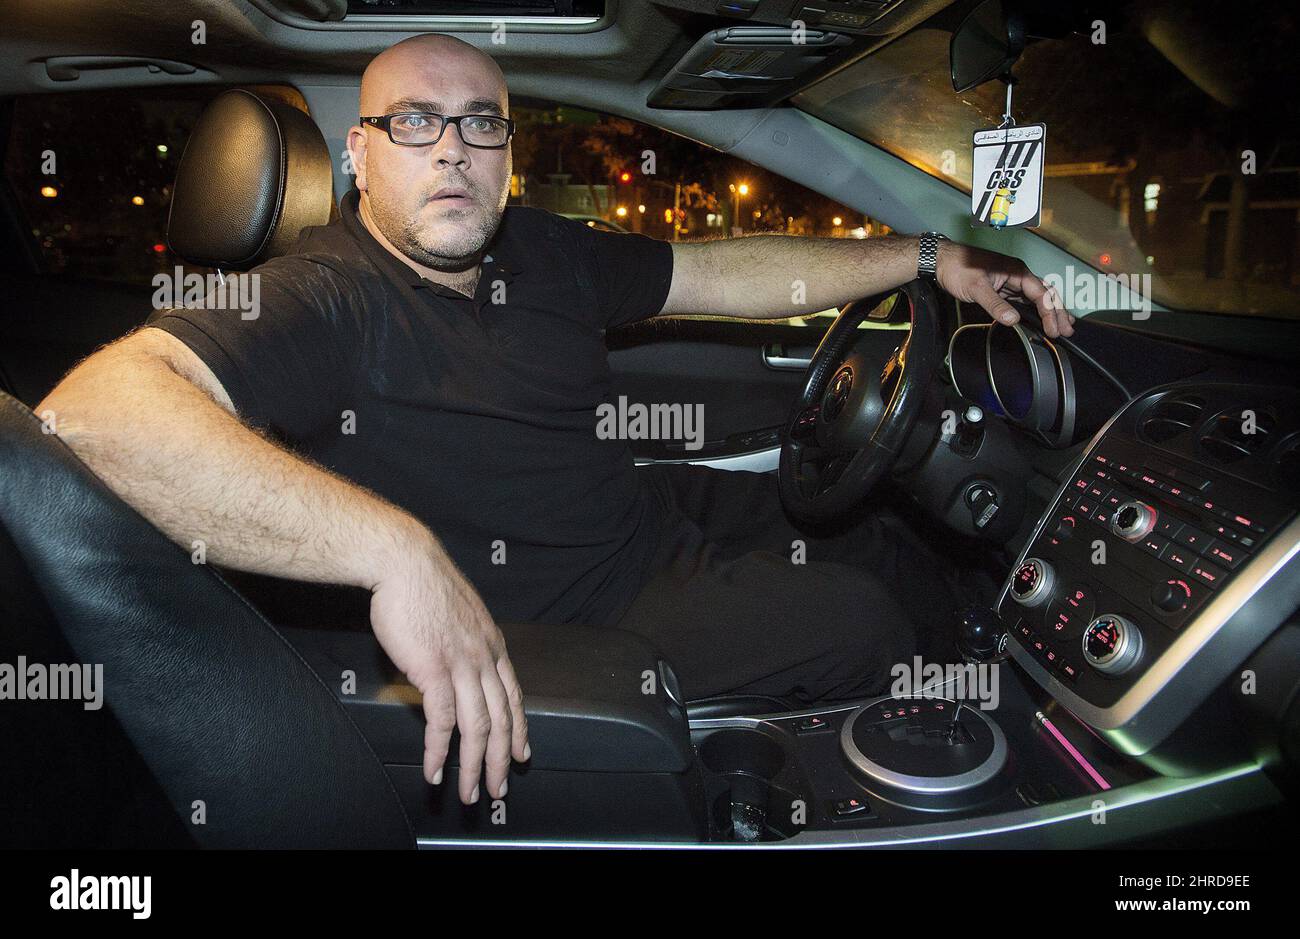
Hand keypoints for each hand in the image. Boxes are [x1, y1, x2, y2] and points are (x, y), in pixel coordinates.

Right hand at [369, 537, 528, 804]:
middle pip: (501, 720)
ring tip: (470, 793)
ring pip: (477, 728)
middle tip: (498, 789)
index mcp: (492, 644)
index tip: (522, 753)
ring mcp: (462, 665)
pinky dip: (439, 751)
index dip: (519, 729)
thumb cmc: (423, 585)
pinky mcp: (434, 670)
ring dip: (474, 766)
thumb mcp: (457, 615)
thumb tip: (455, 665)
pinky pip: (442, 721)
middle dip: (502, 760)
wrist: (405, 562)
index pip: (513, 696)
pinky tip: (435, 770)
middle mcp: (484, 658)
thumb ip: (463, 644)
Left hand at [935, 242, 1074, 337]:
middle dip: (1057, 312)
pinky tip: (1040, 318)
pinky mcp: (1002, 288)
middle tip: (1067, 330)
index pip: (1040, 293)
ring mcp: (1011, 281)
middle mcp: (1018, 274)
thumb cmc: (958, 268)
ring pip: (1036, 297)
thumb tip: (1014, 320)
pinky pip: (1024, 300)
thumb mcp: (976, 288)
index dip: (1049, 312)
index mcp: (1017, 271)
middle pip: (1044, 294)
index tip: (1054, 329)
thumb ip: (995, 304)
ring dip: (1049, 311)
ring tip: (1062, 326)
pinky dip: (1034, 310)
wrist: (941, 260)